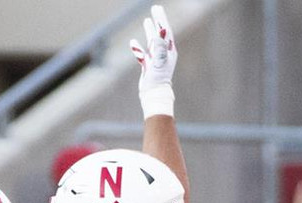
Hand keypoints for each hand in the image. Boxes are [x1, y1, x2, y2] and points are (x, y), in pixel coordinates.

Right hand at [130, 3, 176, 117]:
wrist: (154, 95)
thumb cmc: (158, 79)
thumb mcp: (159, 60)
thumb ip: (160, 45)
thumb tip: (161, 31)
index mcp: (169, 51)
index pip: (166, 30)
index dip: (162, 19)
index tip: (157, 8)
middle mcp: (164, 54)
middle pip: (161, 33)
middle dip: (158, 21)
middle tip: (155, 8)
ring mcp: (156, 60)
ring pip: (153, 42)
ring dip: (150, 31)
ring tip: (146, 21)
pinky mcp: (148, 66)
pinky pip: (143, 53)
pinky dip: (138, 46)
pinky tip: (132, 41)